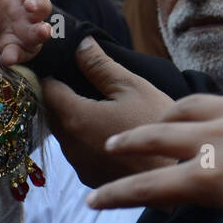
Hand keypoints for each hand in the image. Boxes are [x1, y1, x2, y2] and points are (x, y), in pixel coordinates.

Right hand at [0, 0, 51, 65]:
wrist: (6, 31)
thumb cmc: (12, 44)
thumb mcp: (10, 51)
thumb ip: (11, 55)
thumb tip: (7, 61)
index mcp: (33, 32)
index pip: (41, 31)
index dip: (43, 31)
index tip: (43, 31)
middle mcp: (32, 14)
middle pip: (43, 6)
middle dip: (38, 5)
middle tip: (30, 6)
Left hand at [41, 38, 174, 186]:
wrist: (175, 174)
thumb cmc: (157, 126)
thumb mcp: (132, 88)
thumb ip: (100, 66)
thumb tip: (79, 44)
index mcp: (74, 118)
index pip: (46, 89)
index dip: (51, 74)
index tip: (63, 64)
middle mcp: (69, 145)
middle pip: (52, 113)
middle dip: (62, 97)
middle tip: (81, 82)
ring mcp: (78, 165)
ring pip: (65, 135)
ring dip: (74, 120)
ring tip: (98, 106)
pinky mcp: (90, 178)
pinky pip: (79, 153)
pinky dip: (86, 140)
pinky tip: (107, 132)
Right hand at [88, 85, 222, 222]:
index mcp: (209, 178)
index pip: (149, 188)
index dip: (116, 195)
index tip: (92, 199)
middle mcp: (212, 139)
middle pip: (156, 136)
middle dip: (130, 141)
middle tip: (112, 143)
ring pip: (186, 108)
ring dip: (165, 116)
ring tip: (156, 121)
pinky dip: (208, 106)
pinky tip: (213, 110)